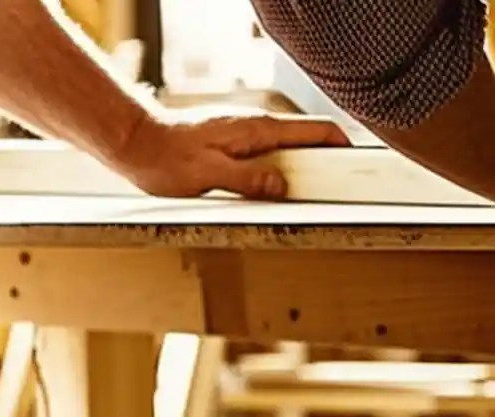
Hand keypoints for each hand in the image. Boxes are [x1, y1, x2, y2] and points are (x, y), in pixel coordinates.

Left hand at [114, 112, 351, 199]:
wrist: (136, 145)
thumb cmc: (165, 158)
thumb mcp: (208, 174)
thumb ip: (248, 179)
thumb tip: (283, 186)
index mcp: (258, 129)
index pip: (318, 130)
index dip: (345, 148)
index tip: (361, 170)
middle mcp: (256, 130)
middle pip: (307, 146)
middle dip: (324, 169)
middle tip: (335, 198)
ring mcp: (245, 139)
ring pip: (286, 157)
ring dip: (298, 178)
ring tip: (306, 205)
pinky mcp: (232, 150)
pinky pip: (265, 164)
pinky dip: (275, 180)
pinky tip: (272, 200)